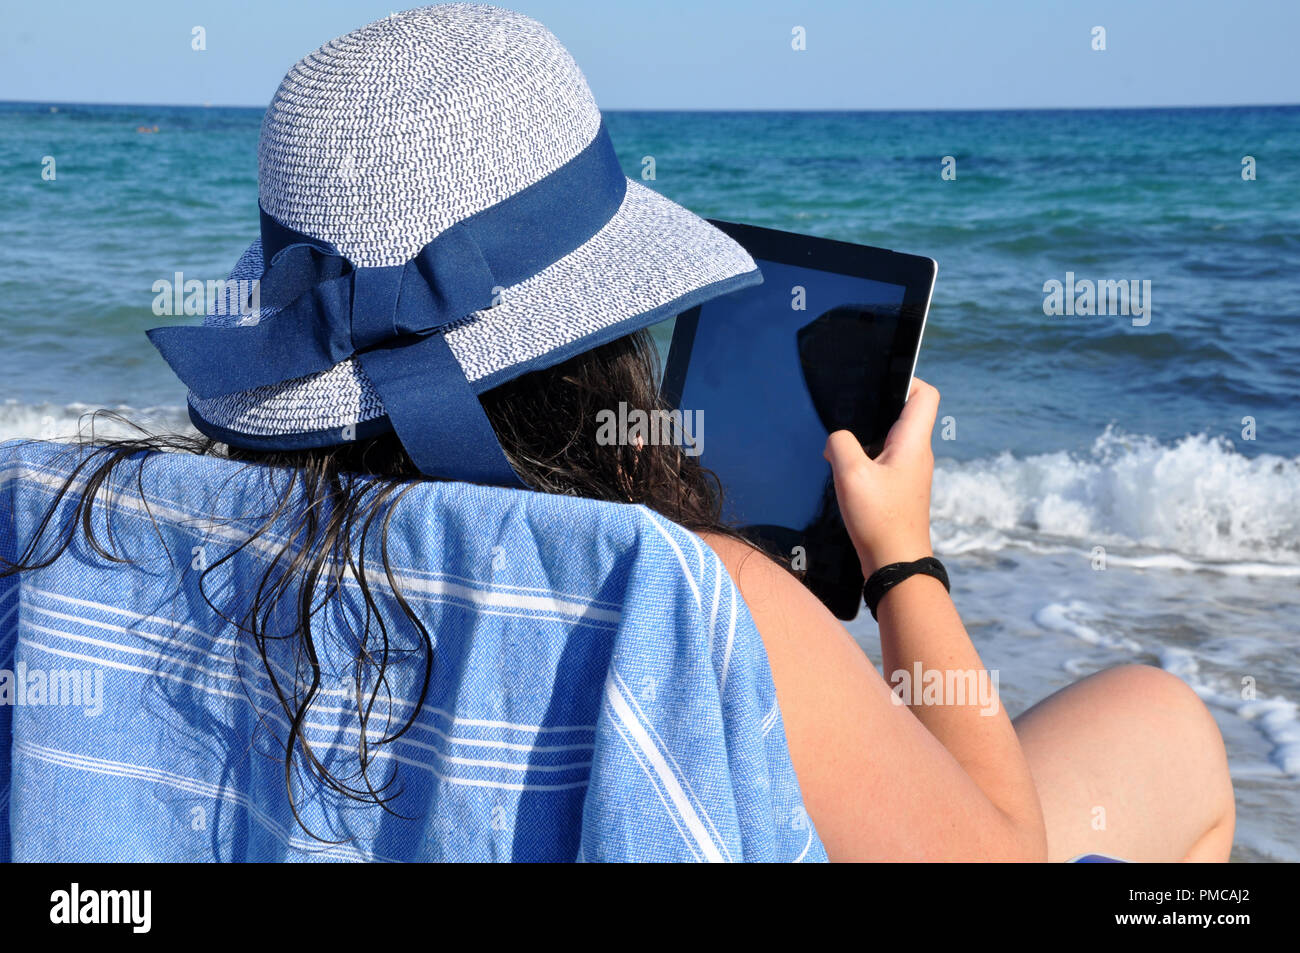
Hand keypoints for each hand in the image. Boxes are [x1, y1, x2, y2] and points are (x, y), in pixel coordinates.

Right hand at [823, 378, 938, 576]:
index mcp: (913, 442)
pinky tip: (845, 470)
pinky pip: (885, 459)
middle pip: (906, 413)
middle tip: (850, 411)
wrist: (896, 565)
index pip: (925, 394)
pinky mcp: (901, 488)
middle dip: (877, 407)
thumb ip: (840, 443)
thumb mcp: (850, 474)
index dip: (906, 378)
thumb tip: (837, 439)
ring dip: (868, 435)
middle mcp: (917, 453)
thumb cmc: (879, 520)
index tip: (877, 381)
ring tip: (844, 443)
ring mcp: (911, 472)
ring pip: (892, 437)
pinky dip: (866, 458)